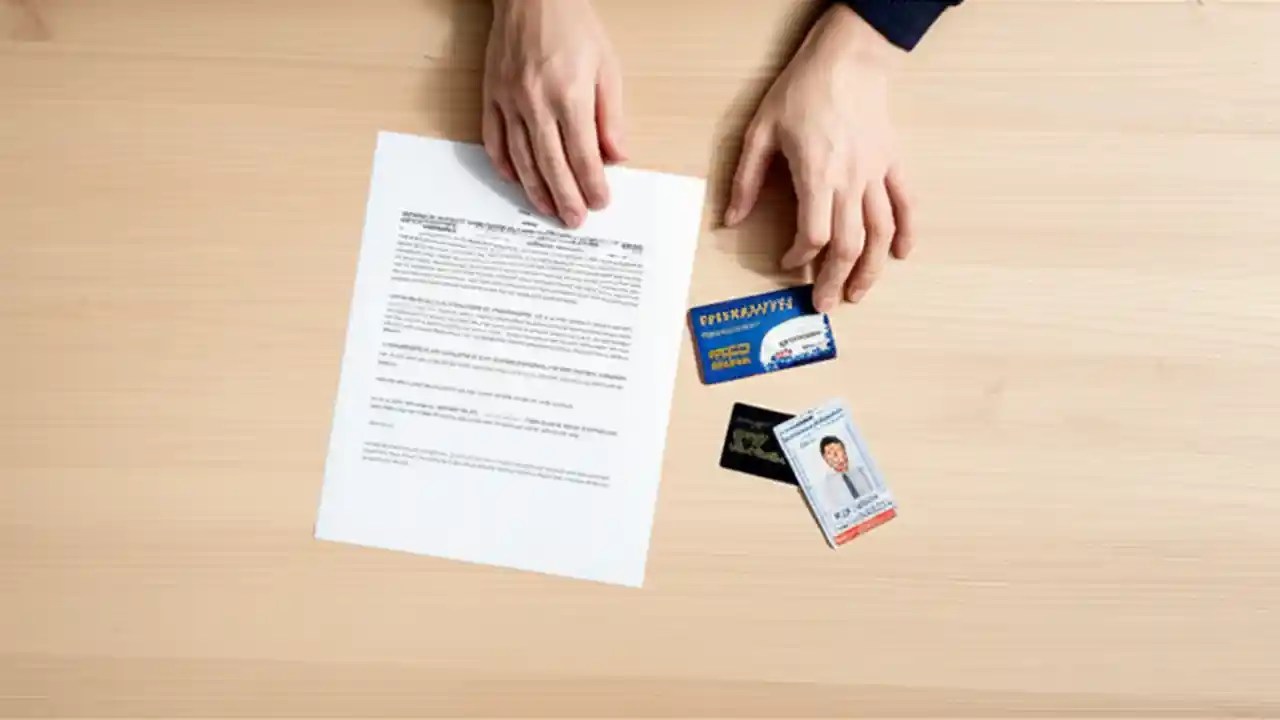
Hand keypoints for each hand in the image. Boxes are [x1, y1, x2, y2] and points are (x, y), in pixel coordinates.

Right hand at [482, 0, 626, 227]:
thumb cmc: (574, 27)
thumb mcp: (607, 67)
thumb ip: (611, 116)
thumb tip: (616, 156)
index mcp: (570, 96)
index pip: (583, 155)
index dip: (593, 184)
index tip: (600, 202)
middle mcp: (536, 102)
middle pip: (551, 164)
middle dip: (565, 198)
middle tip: (574, 220)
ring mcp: (509, 100)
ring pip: (521, 158)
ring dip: (535, 189)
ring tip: (547, 210)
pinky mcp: (491, 94)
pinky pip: (493, 138)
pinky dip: (504, 163)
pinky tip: (515, 180)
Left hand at [724, 5, 915, 310]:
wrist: (848, 59)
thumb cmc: (802, 91)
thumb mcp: (760, 132)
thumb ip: (746, 180)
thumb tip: (731, 219)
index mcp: (816, 176)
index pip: (812, 235)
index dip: (798, 256)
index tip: (787, 262)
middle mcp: (850, 181)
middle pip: (848, 245)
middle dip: (835, 279)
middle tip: (825, 303)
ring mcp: (876, 174)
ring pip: (879, 233)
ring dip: (871, 268)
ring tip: (859, 292)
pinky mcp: (892, 163)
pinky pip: (905, 204)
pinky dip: (906, 231)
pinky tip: (901, 254)